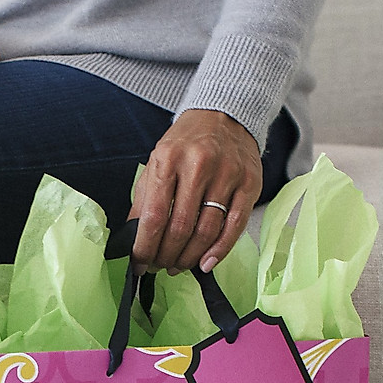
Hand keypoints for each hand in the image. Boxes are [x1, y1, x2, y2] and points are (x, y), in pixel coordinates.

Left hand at [129, 109, 262, 275]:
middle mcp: (199, 165)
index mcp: (168, 160)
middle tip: (159, 267)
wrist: (223, 116)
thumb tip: (132, 242)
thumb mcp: (156, 165)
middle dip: (166, 255)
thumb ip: (143, 202)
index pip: (153, 216)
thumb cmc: (185, 145)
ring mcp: (228, 174)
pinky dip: (219, 250)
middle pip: (180, 227)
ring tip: (177, 266)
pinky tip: (205, 263)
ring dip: (189, 257)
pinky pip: (235, 226)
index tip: (139, 265)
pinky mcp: (251, 183)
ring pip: (207, 230)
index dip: (144, 247)